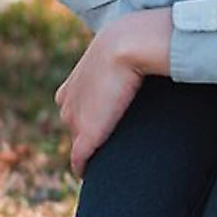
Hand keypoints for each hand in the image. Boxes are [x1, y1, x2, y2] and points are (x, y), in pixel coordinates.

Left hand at [54, 9, 171, 174]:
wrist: (127, 44)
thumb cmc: (133, 41)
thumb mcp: (122, 51)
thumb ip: (125, 61)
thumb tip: (150, 55)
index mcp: (70, 87)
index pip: (77, 111)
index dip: (94, 120)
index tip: (111, 128)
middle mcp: (67, 105)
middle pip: (76, 129)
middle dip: (90, 137)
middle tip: (115, 145)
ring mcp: (74, 121)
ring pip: (79, 145)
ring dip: (93, 152)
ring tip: (111, 160)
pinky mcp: (87, 136)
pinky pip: (80, 160)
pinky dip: (85, 168)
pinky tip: (94, 175)